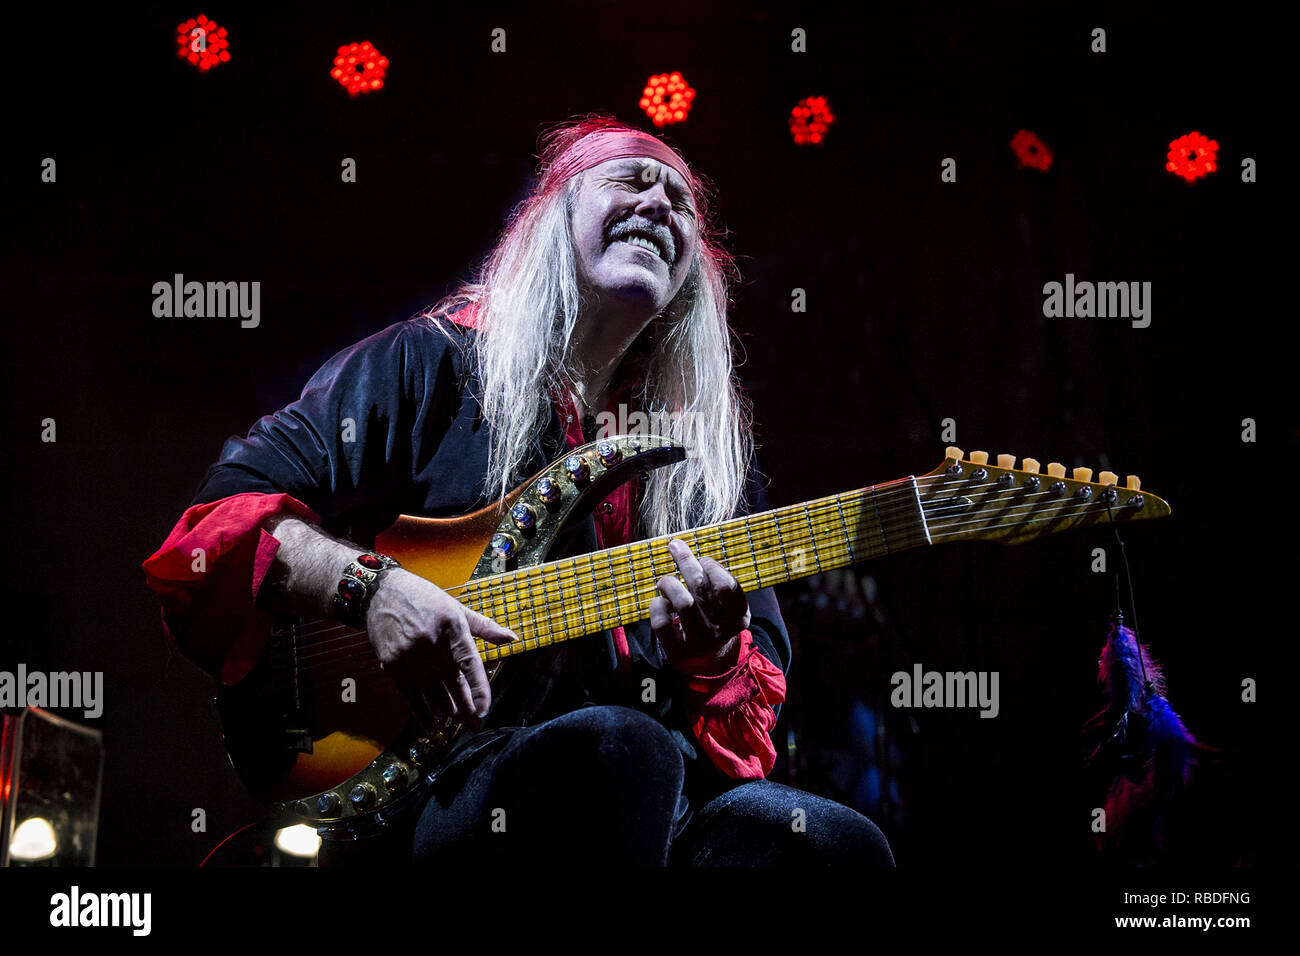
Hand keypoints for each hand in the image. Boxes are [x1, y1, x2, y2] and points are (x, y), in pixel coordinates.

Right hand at [364, 568, 517, 728]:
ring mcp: (409, 655)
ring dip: (446, 711)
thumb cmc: (424, 599)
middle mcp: (431, 643)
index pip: (469, 662)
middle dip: (465, 708)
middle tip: (476, 725)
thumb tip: (512, 639)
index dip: (478, 687)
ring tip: (457, 722)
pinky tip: (431, 726)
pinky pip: (409, 695)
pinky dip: (421, 713)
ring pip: (432, 693)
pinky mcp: (392, 664)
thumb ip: (484, 626)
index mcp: (452, 627)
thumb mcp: (456, 607)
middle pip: (452, 683)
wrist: (381, 593)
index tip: (485, 707)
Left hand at [649, 538, 750, 670]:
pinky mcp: (677, 652)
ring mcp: (699, 642)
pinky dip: (657, 607)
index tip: (703, 559)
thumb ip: (715, 580)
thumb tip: (681, 547)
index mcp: (738, 615)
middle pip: (701, 589)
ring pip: (682, 604)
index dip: (713, 567)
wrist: (712, 661)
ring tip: (666, 580)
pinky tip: (660, 601)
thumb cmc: (716, 619)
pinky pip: (662, 624)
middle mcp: (720, 630)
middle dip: (686, 561)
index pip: (727, 587)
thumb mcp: (728, 604)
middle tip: (675, 547)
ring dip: (670, 583)